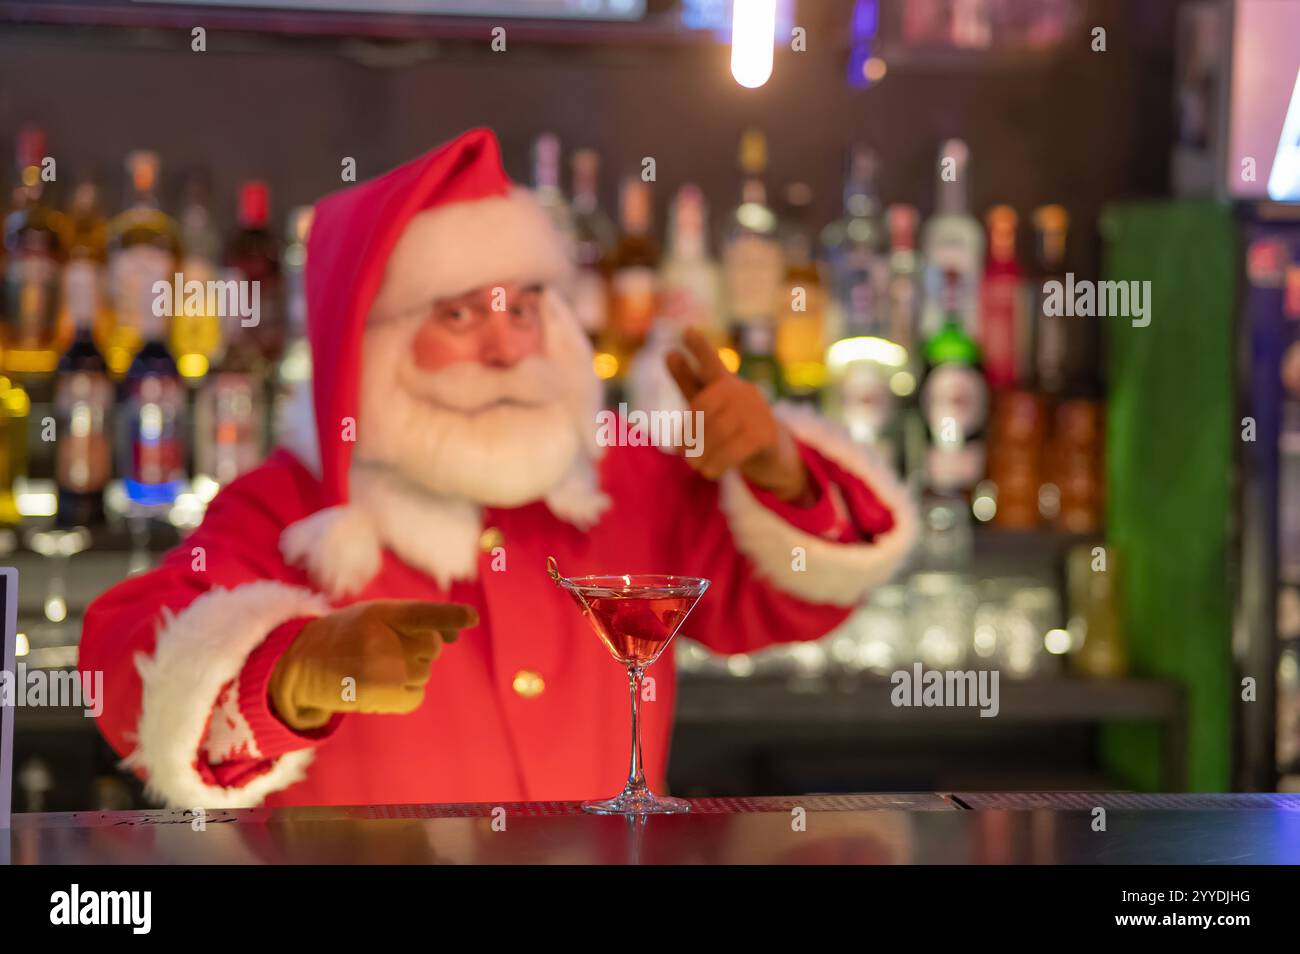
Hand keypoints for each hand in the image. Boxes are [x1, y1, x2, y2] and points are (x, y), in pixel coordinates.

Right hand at [269, 600, 477, 730]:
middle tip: (388, 648)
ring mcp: (380, 672)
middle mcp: (380, 641)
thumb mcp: (375, 614)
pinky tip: (381, 686)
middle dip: (419, 648)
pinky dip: (406, 694)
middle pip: (432, 647)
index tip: (472, 617)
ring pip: (425, 672)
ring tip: (377, 666)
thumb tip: (456, 635)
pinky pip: (416, 697)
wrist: (304, 664)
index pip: (423, 613)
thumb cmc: (349, 634)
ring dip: (410, 671)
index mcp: (379, 614)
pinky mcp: (379, 698)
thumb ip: (415, 618)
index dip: (451, 615)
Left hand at [665, 327, 810, 502]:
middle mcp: (743, 391)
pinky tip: (709, 472)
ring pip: (717, 432)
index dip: (700, 349)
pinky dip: (716, 463)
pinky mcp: (766, 434)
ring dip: (701, 453)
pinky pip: (733, 450)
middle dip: (690, 435)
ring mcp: (758, 411)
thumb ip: (689, 382)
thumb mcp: (707, 406)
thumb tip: (669, 353)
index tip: (686, 331)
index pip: (711, 364)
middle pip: (704, 411)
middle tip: (683, 455)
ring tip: (695, 465)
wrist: (770, 454)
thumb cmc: (731, 425)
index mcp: (724, 383)